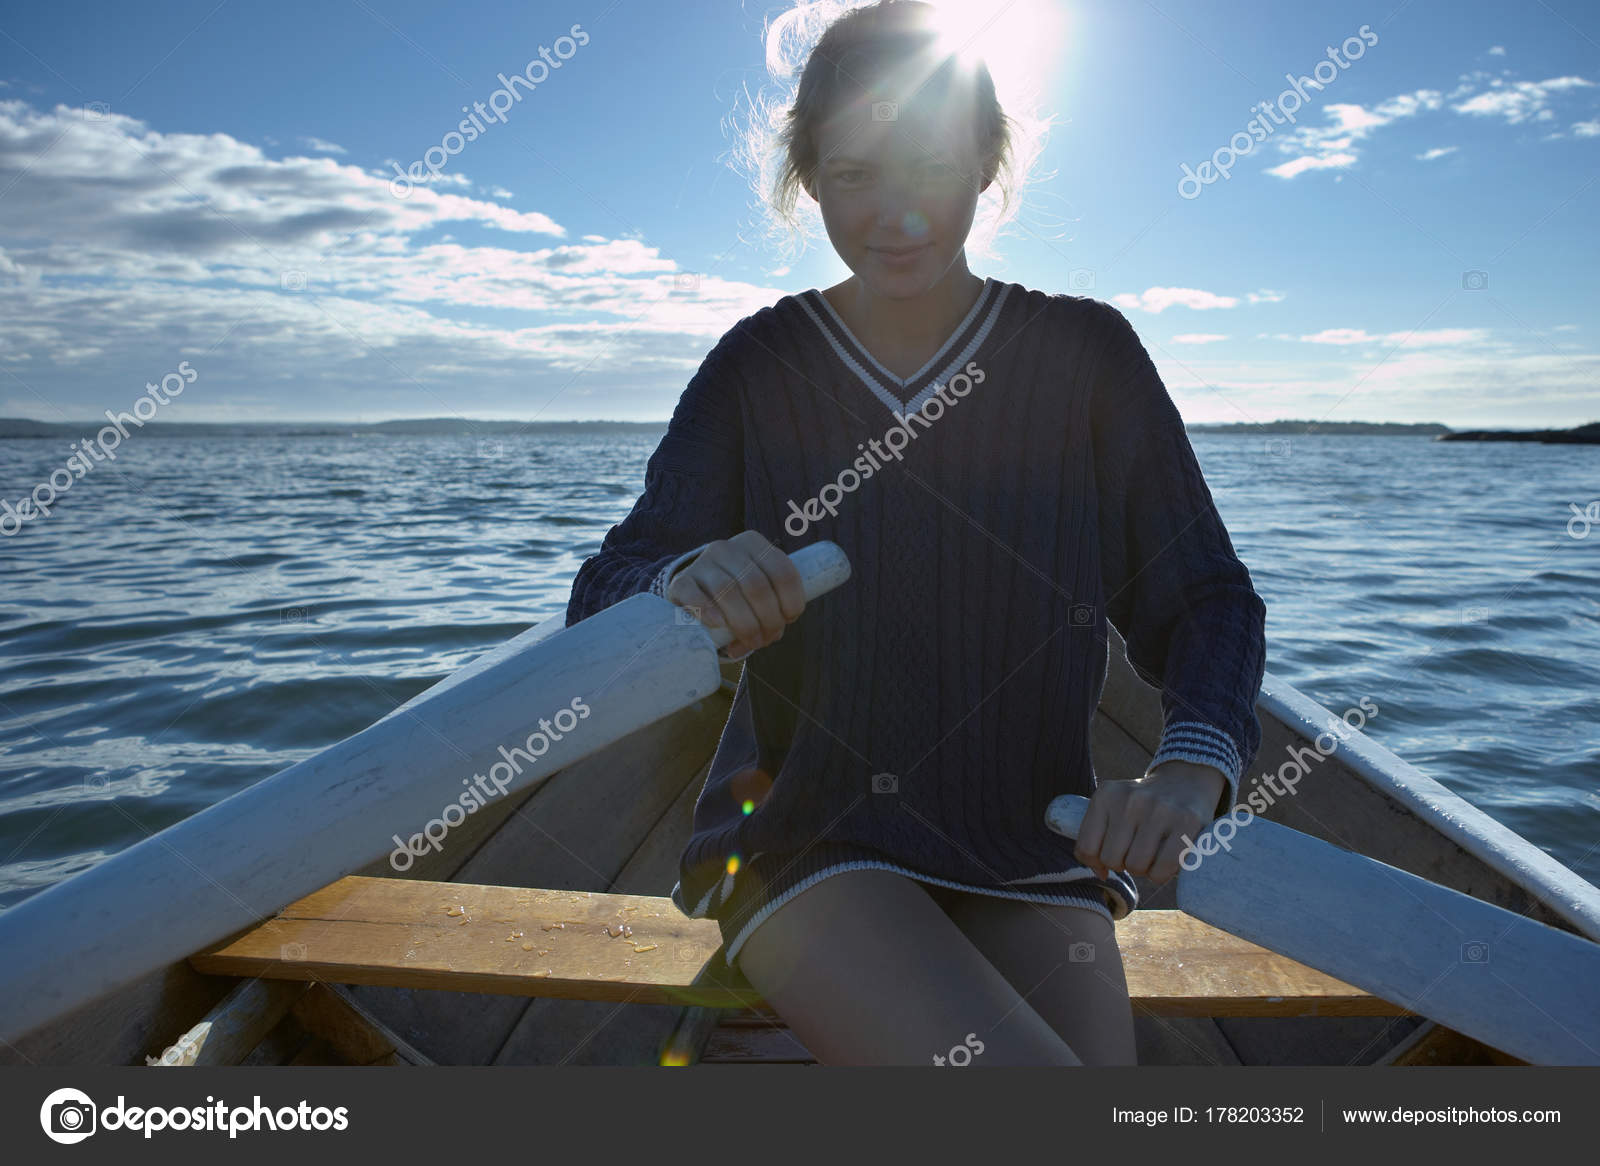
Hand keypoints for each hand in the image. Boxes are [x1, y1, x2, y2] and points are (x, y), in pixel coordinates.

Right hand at [665, 530, 804, 657]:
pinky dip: (708, 612)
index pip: (783, 573)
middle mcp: (728, 548)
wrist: (695, 590)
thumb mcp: (759, 590)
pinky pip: (694, 595)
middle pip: (756, 586)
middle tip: (764, 640)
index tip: (787, 621)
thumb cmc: (738, 594)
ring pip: (728, 591)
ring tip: (748, 642)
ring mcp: (702, 562)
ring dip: (744, 624)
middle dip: (767, 620)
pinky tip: (718, 625)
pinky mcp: (680, 581)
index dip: (790, 603)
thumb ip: (773, 606)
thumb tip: (772, 633)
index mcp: (754, 544)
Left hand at [1072, 761, 1227, 883]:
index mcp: (1106, 794)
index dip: (1099, 861)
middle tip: (1136, 852)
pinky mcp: (1186, 822)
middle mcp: (1130, 799)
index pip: (1087, 849)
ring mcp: (1159, 809)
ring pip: (1136, 866)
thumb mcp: (1113, 809)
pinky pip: (1161, 870)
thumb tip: (1100, 873)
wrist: (1186, 783)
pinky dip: (1161, 875)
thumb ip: (1097, 839)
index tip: (1115, 853)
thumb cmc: (1143, 808)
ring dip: (1144, 870)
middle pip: (1111, 860)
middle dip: (1123, 864)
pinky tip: (1166, 862)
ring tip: (1152, 854)